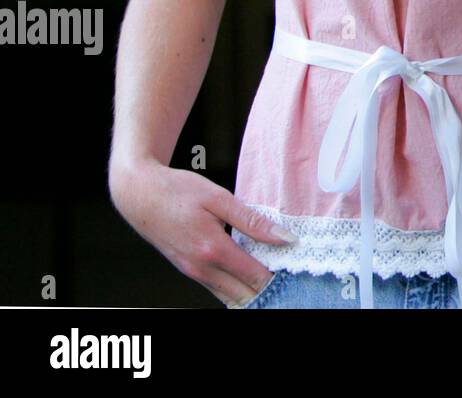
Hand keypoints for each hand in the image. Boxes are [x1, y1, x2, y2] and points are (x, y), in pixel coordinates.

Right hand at [108, 159, 297, 306]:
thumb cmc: (177, 191)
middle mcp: (201, 268)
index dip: (278, 277)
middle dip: (267, 291)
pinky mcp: (186, 269)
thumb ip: (253, 220)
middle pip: (242, 294)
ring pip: (227, 295)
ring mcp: (191, 272)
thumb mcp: (219, 198)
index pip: (254, 276)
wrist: (138, 194)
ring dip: (251, 292)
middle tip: (290, 282)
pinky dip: (234, 287)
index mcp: (212, 249)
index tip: (297, 272)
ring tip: (275, 281)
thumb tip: (284, 237)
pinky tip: (248, 277)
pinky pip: (215, 288)